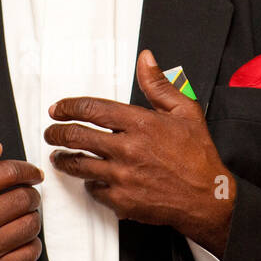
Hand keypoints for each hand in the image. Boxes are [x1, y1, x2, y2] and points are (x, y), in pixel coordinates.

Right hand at [0, 143, 43, 260]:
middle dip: (31, 193)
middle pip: (24, 199)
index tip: (33, 173)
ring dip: (32, 217)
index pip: (7, 173)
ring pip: (30, 226)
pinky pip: (28, 255)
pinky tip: (20, 238)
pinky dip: (31, 244)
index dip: (27, 170)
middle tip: (28, 194)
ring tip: (23, 216)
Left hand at [43, 49, 236, 254]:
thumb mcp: (186, 111)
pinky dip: (89, 184)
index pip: (91, 109)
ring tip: (60, 156)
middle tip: (52, 133)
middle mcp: (127, 149)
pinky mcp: (122, 200)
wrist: (208, 198)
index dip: (68, 107)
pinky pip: (94, 190)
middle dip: (57, 133)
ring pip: (79, 165)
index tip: (58, 109)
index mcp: (140, 124)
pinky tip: (90, 179)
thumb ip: (159, 85)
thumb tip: (146, 60)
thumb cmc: (199, 157)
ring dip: (64, 159)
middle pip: (77, 136)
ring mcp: (122, 176)